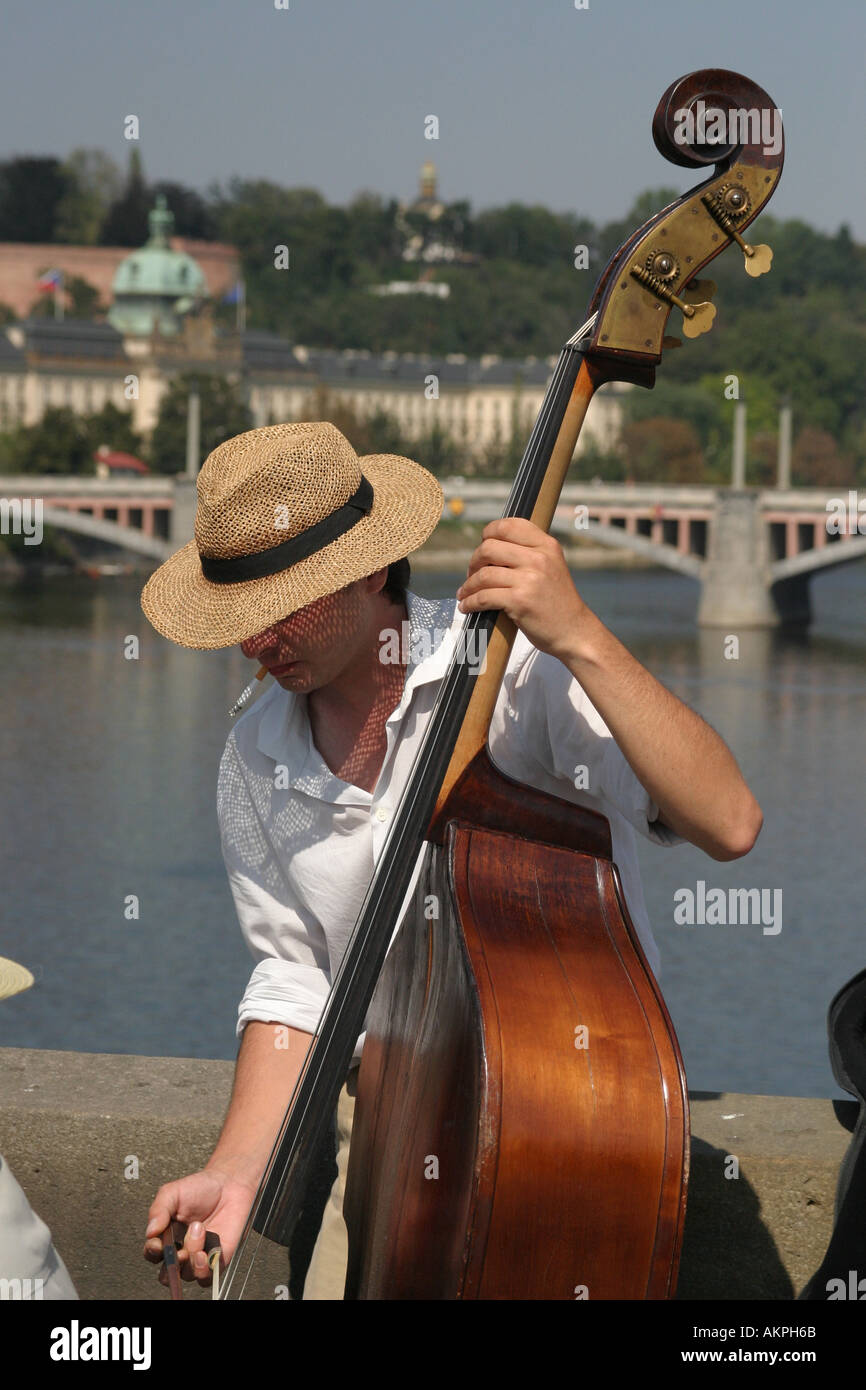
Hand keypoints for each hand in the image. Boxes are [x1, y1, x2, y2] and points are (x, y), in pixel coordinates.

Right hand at [143, 1168, 257, 1288]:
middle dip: (172, 1265)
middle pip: (167, 1274)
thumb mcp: (173, 1192)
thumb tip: (150, 1232)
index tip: (158, 1243)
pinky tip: (208, 1251)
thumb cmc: (200, 1188)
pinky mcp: (216, 1260)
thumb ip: (159, 1210)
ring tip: (200, 1230)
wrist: (229, 1184)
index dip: (153, 1252)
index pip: (152, 1253)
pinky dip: (205, 1269)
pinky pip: (207, 1278)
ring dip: (192, 1258)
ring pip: (187, 1275)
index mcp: (166, 1236)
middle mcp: (181, 1250)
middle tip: (180, 1249)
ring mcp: (198, 1257)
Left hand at [456, 518, 587, 662]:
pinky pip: (484, 597)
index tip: (482, 545)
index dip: (489, 533)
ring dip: (468, 585)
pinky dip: (470, 602)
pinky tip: (467, 606)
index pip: (509, 526)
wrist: (574, 631)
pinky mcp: (520, 601)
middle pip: (489, 548)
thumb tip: (491, 547)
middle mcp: (539, 558)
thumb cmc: (558, 602)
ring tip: (465, 593)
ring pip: (484, 574)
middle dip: (474, 561)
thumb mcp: (552, 566)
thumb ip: (529, 553)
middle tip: (472, 574)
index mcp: (547, 546)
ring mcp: (529, 579)